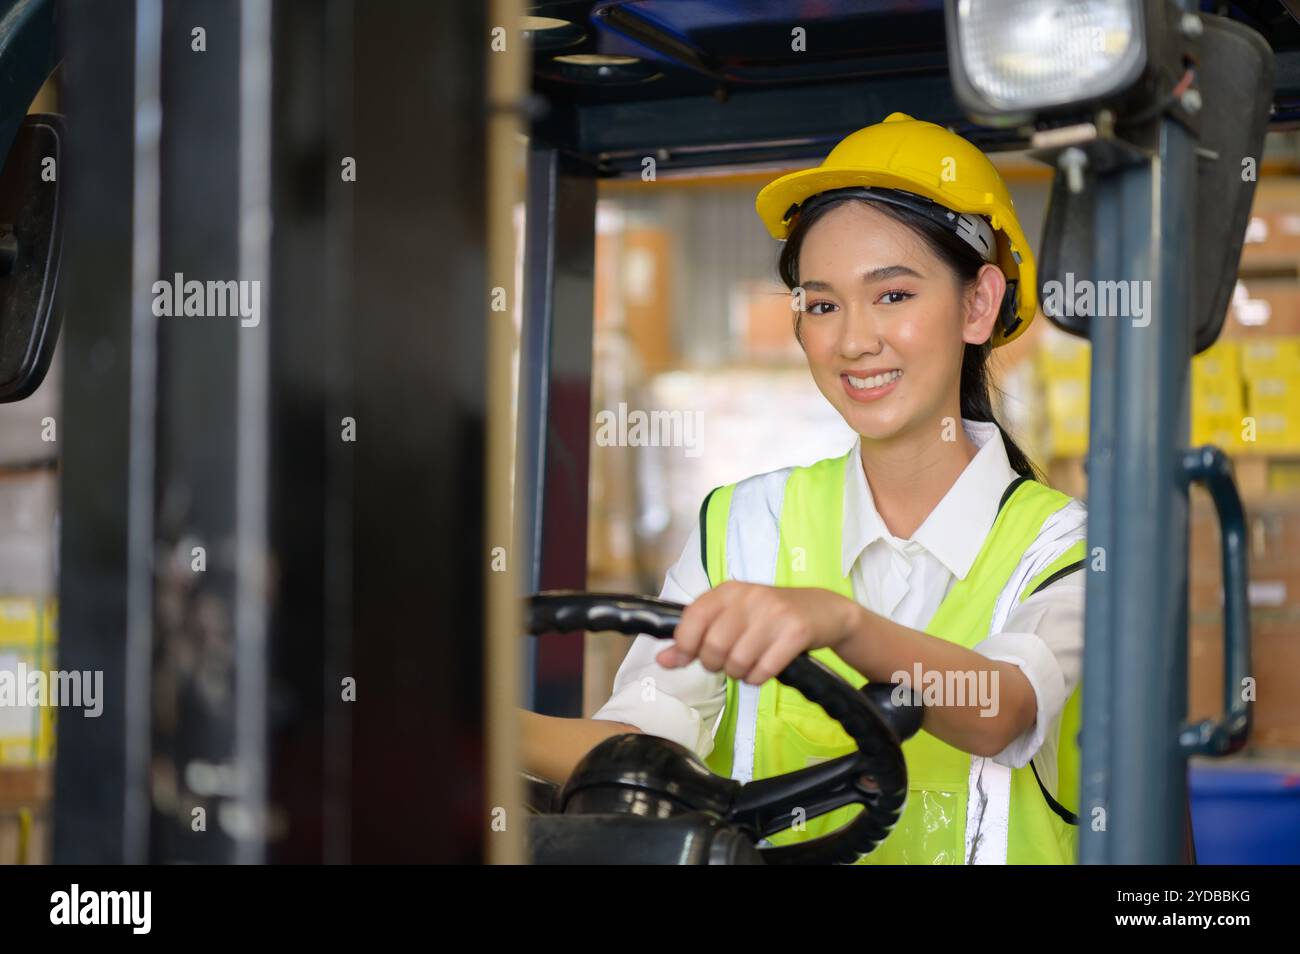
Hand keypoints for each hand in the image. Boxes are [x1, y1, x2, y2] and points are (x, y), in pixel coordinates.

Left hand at [656, 581, 861, 684]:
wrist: (825, 610)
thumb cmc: (770, 617)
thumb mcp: (733, 618)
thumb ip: (696, 637)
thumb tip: (663, 659)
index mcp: (729, 590)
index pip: (692, 618)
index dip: (685, 645)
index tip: (690, 656)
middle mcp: (750, 597)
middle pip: (713, 647)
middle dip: (716, 665)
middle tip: (728, 661)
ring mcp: (774, 614)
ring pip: (737, 662)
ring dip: (739, 674)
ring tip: (749, 664)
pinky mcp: (796, 632)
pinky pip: (762, 671)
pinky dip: (758, 678)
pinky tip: (765, 667)